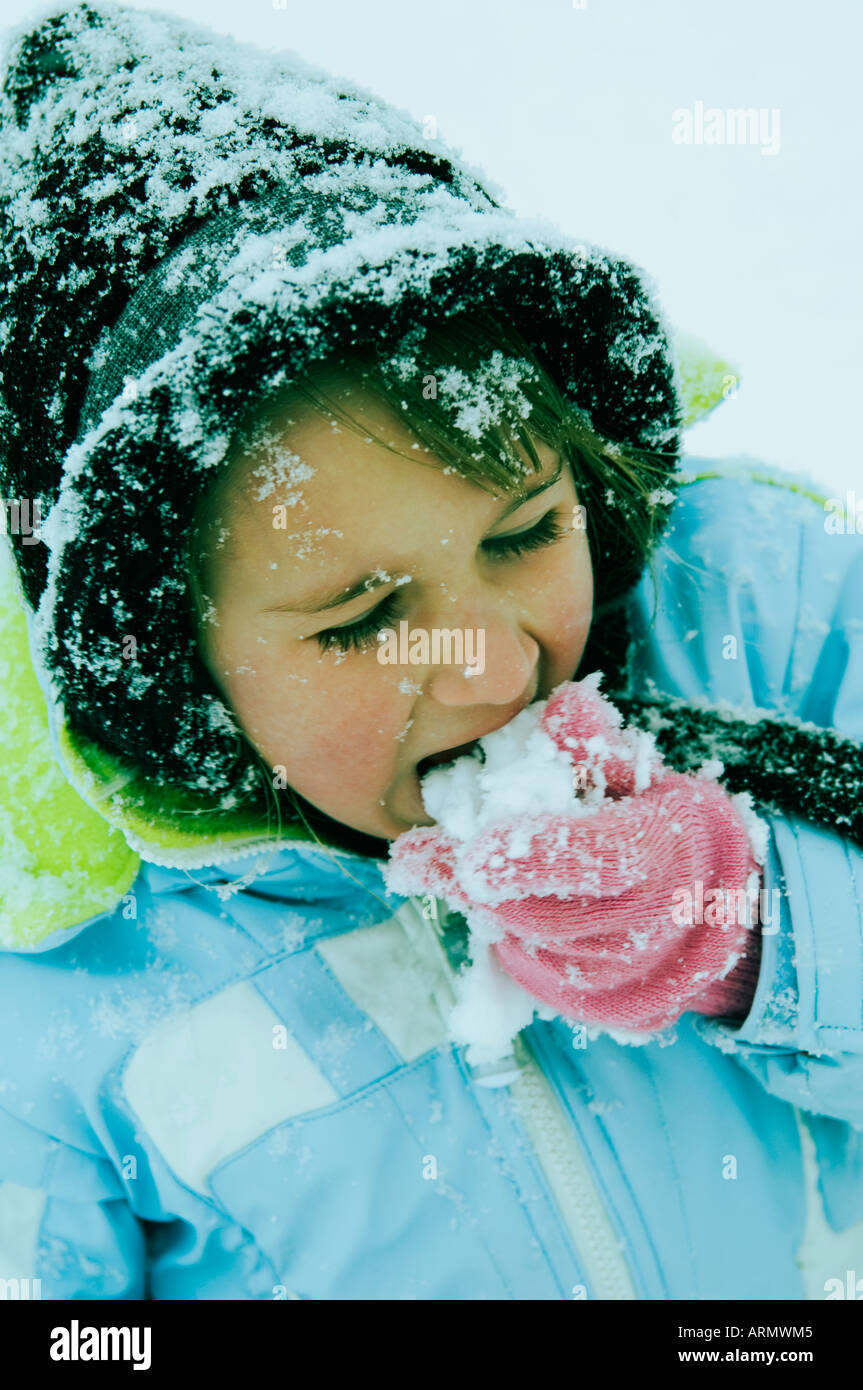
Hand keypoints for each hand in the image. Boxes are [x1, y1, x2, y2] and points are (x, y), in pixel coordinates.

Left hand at [385, 679, 761, 1034]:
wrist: (727, 919)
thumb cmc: (675, 834)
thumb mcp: (647, 778)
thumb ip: (595, 747)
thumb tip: (566, 706)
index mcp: (661, 858)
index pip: (595, 860)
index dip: (528, 858)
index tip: (470, 851)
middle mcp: (644, 930)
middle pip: (538, 911)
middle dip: (477, 882)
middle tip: (433, 854)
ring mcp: (623, 979)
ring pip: (524, 943)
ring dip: (492, 908)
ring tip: (498, 874)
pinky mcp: (602, 1010)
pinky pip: (531, 973)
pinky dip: (512, 940)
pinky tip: (521, 911)